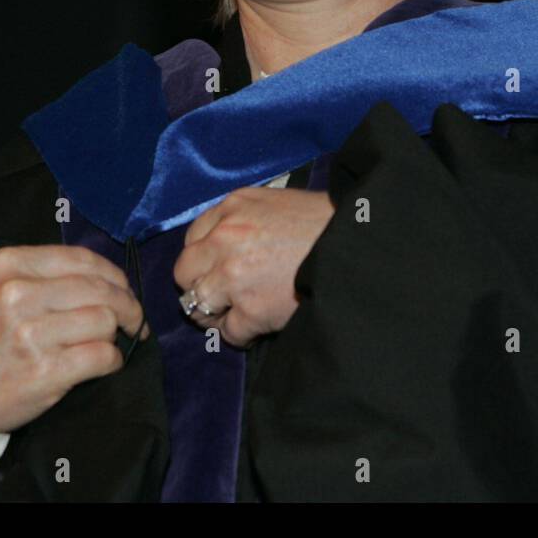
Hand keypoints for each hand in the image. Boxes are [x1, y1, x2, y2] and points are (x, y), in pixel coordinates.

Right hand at [0, 245, 148, 443]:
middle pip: (101, 289)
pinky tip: (105, 364)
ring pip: (105, 321)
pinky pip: (103, 356)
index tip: (124, 289)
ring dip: (116, 335)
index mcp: (10, 265)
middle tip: (133, 318)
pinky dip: (113, 361)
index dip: (114, 274)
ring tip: (108, 343)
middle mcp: (18, 294)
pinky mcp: (44, 371)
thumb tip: (108, 277)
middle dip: (127, 304)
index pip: (83, 259)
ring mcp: (30, 333)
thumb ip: (44, 275)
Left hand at [173, 186, 334, 348]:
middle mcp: (225, 239)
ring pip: (197, 305)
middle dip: (199, 285)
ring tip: (235, 315)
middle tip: (220, 295)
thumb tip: (225, 244)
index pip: (193, 238)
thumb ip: (243, 218)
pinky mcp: (251, 309)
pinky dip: (241, 335)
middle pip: (184, 272)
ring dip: (214, 314)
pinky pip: (228, 333)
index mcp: (232, 208)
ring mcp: (234, 276)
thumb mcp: (275, 202)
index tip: (216, 269)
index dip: (204, 257)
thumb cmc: (322, 223)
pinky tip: (258, 327)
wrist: (353, 245)